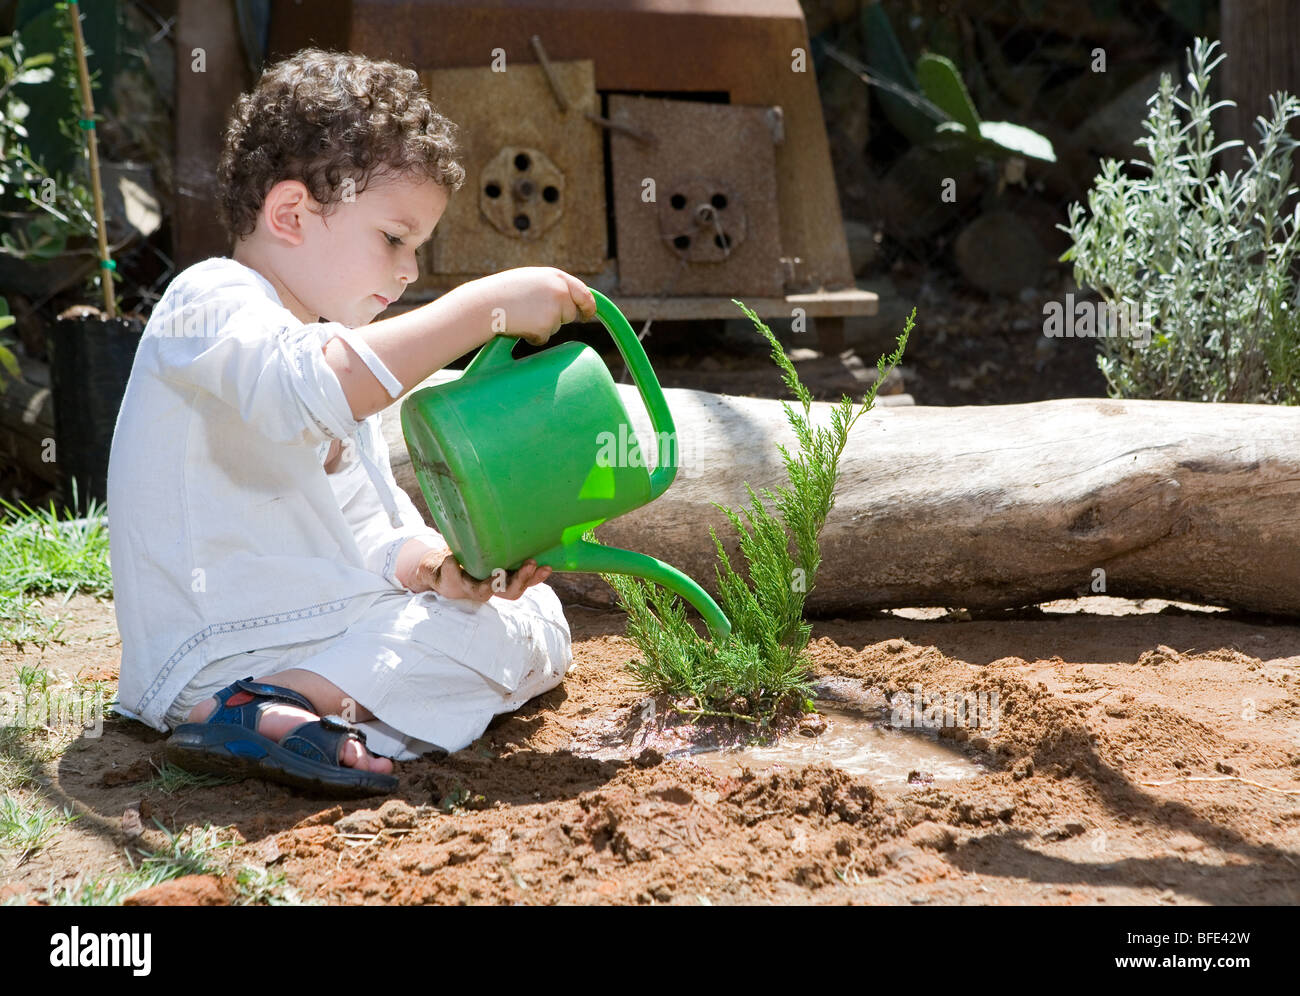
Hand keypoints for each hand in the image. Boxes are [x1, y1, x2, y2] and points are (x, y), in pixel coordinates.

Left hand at [414, 548, 553, 602]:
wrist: (436, 567)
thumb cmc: (468, 554)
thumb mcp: (487, 545)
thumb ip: (504, 537)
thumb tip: (529, 511)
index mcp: (501, 578)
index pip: (524, 582)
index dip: (536, 578)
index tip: (548, 567)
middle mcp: (487, 587)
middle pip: (509, 592)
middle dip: (521, 580)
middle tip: (531, 563)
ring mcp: (467, 587)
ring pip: (482, 592)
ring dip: (490, 585)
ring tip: (495, 574)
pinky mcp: (446, 582)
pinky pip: (449, 575)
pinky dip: (450, 566)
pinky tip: (450, 558)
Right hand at [468, 267, 596, 346]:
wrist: (486, 303)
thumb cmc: (504, 291)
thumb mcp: (531, 280)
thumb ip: (551, 287)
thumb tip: (568, 301)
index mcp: (556, 277)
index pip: (583, 292)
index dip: (588, 305)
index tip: (588, 314)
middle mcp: (559, 292)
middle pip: (570, 313)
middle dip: (558, 317)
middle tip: (535, 313)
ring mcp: (554, 309)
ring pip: (556, 327)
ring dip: (542, 326)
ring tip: (521, 315)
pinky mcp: (546, 326)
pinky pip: (544, 338)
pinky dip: (532, 336)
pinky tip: (518, 325)